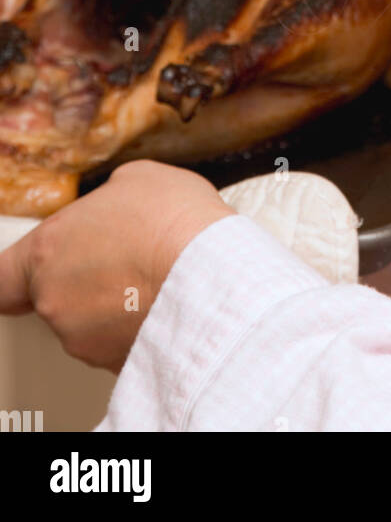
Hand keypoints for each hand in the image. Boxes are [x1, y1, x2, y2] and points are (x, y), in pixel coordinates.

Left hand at [0, 160, 234, 372]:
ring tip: (153, 277)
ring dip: (112, 305)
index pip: (2, 278)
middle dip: (84, 280)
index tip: (26, 275)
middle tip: (123, 259)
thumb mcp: (137, 179)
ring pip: (88, 322)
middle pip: (54, 295)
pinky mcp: (116, 364)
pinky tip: (164, 301)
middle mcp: (55, 301)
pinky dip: (135, 326)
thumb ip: (107, 198)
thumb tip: (114, 207)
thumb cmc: (176, 222)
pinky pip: (118, 342)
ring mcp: (83, 338)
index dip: (14, 277)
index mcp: (48, 250)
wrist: (216, 275)